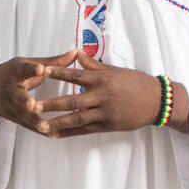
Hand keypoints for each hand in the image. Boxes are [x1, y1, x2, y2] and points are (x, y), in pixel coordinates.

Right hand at [0, 50, 78, 134]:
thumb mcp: (30, 63)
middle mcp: (10, 89)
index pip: (23, 69)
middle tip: (32, 105)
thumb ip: (53, 62)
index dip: (32, 69)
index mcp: (15, 71)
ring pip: (22, 114)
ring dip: (33, 121)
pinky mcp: (13, 117)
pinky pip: (27, 125)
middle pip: (17, 96)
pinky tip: (51, 134)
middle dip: (24, 101)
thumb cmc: (16, 73)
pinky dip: (38, 130)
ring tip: (45, 127)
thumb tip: (75, 53)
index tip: (41, 69)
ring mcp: (10, 105)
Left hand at [34, 51, 165, 135]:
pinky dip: (69, 133)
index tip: (41, 72)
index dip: (58, 73)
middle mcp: (102, 97)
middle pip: (72, 101)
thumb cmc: (135, 82)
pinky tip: (56, 135)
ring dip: (57, 123)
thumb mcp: (114, 71)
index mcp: (102, 80)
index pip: (75, 75)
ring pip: (77, 119)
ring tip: (40, 126)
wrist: (156, 101)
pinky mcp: (108, 126)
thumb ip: (93, 65)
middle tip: (32, 106)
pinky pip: (85, 131)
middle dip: (51, 104)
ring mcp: (105, 113)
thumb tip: (76, 53)